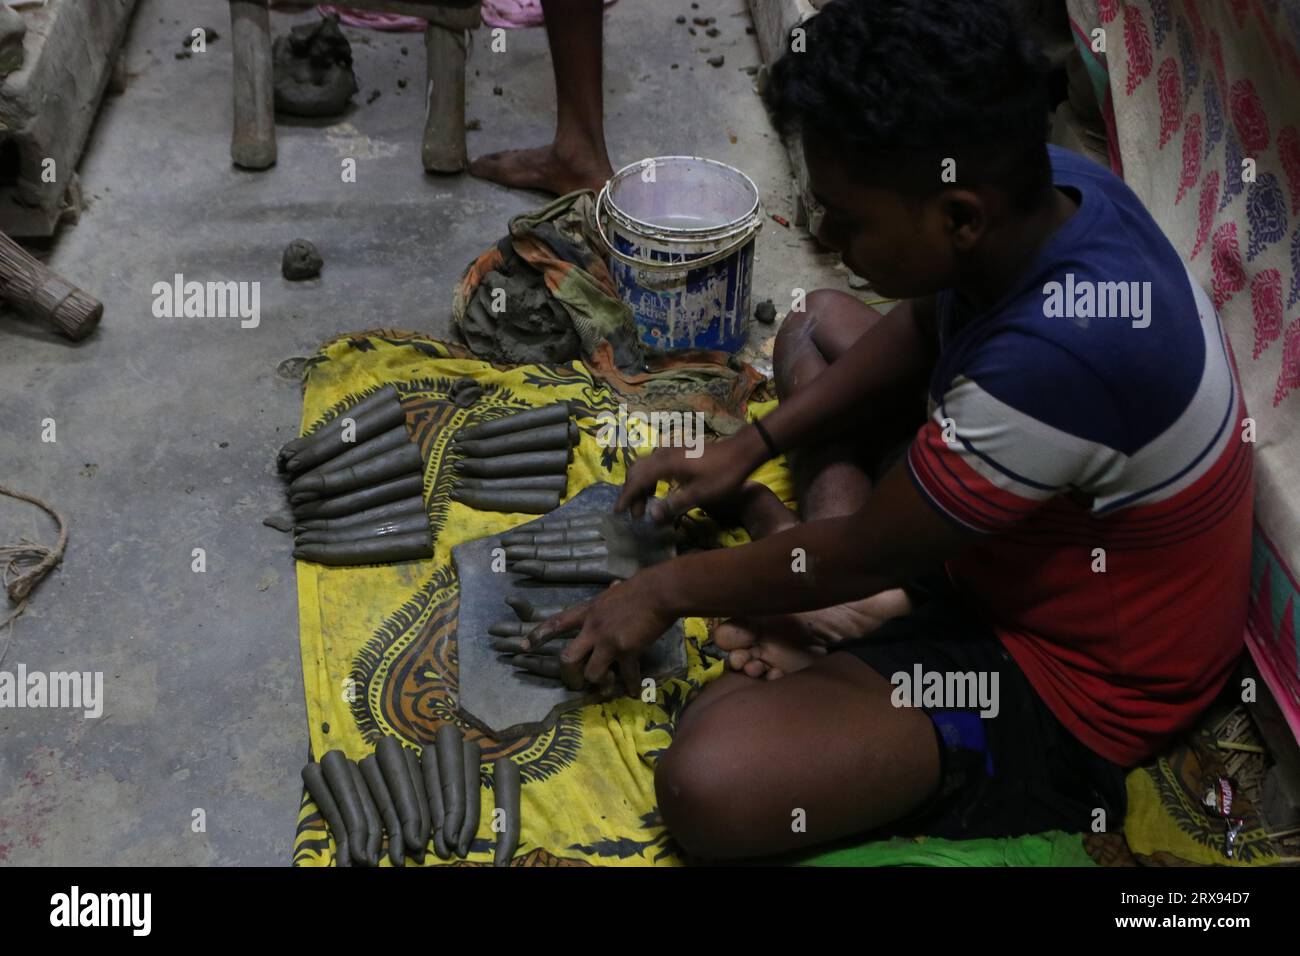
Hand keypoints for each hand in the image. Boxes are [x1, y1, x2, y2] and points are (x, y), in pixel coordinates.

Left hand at [524, 577, 674, 693]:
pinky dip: (629, 686)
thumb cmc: (640, 587)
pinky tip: (633, 692)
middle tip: (574, 683)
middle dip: (568, 676)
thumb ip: (609, 594)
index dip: (538, 635)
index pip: (556, 623)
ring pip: (591, 673)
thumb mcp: (615, 591)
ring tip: (607, 687)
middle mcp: (592, 628)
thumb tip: (613, 586)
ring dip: (599, 683)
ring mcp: (608, 641)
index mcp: (587, 612)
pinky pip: (625, 675)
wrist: (659, 592)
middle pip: (567, 658)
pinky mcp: (627, 651)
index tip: (523, 647)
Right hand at [616, 426, 767, 522]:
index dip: (626, 497)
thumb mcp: (700, 494)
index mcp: (665, 463)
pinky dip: (649, 478)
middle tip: (635, 515)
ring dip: (640, 486)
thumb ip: (674, 504)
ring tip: (645, 506)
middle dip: (632, 493)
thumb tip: (652, 517)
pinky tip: (657, 490)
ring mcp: (670, 450)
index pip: (637, 480)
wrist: (742, 451)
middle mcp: (663, 454)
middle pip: (636, 471)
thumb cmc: (723, 474)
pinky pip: (654, 464)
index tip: (617, 512)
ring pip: (645, 467)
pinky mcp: (677, 452)